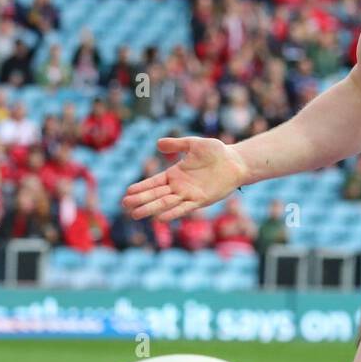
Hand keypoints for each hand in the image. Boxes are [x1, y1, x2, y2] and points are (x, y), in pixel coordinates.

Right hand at [122, 136, 244, 221]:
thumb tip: (158, 144)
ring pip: (166, 203)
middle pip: (156, 194)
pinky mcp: (201, 200)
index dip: (141, 187)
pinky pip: (184, 208)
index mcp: (175, 174)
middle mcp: (179, 186)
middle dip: (141, 200)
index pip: (154, 182)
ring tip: (135, 214)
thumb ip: (177, 144)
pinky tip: (160, 218)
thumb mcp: (194, 144)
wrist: (236, 162)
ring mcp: (189, 194)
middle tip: (124, 206)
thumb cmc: (216, 152)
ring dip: (151, 208)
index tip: (127, 193)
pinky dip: (172, 213)